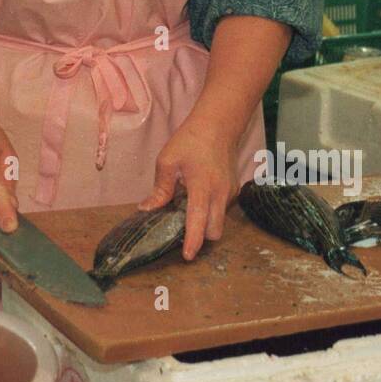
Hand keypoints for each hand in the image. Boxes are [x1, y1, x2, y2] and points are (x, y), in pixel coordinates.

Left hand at [139, 116, 237, 260]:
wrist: (218, 125)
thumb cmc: (189, 141)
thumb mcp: (167, 161)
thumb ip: (160, 189)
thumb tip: (147, 209)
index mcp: (202, 187)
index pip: (198, 221)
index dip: (193, 241)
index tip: (187, 256)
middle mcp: (220, 194)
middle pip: (214, 231)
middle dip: (201, 237)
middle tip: (183, 231)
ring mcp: (229, 193)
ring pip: (220, 222)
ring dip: (206, 224)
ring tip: (188, 209)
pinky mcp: (233, 190)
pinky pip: (222, 210)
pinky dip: (211, 211)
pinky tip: (199, 197)